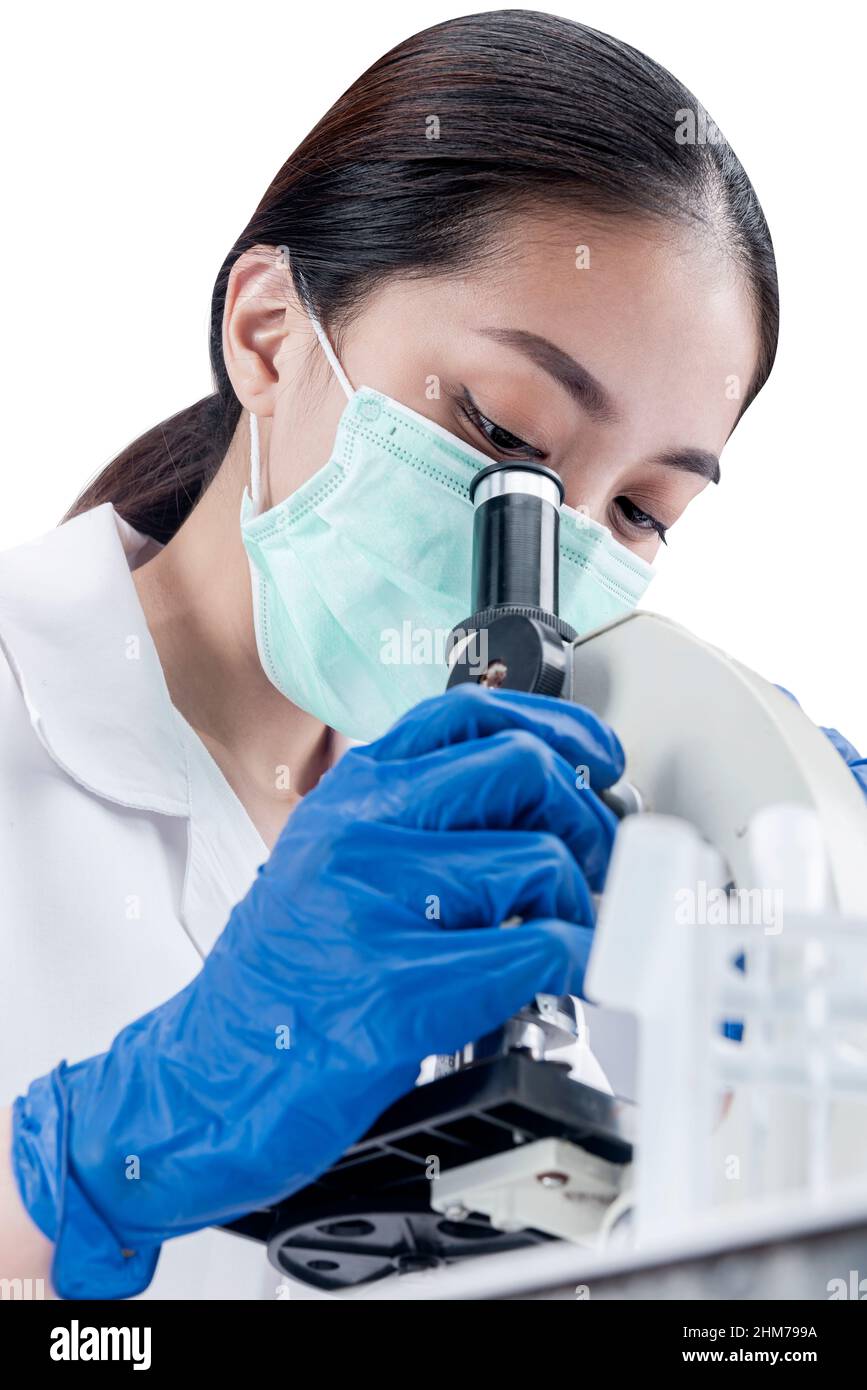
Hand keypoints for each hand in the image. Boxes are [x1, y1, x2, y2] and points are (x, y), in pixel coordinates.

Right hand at [12, 685, 623, 1296]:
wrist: (207, 1078)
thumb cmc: (279, 977)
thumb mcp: (329, 861)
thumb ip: (412, 819)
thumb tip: (533, 796)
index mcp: (349, 797)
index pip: (470, 715)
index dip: (555, 726)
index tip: (597, 756)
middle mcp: (360, 830)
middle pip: (523, 769)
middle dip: (586, 817)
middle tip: (595, 864)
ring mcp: (375, 903)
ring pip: (540, 859)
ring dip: (578, 905)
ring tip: (559, 938)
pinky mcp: (397, 987)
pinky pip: (538, 949)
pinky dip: (572, 963)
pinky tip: (556, 981)